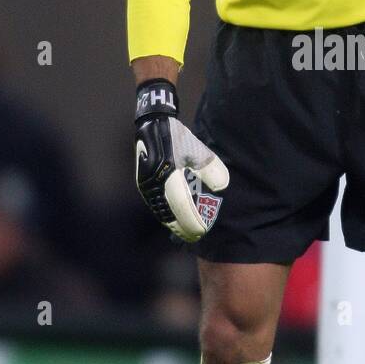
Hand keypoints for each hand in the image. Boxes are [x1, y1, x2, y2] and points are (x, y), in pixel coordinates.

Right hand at [134, 80, 228, 240]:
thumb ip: (212, 170)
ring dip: (175, 224)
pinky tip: (175, 220)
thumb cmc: (180, 139)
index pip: (182, 207)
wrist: (153, 127)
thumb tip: (220, 189)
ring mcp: (147, 186)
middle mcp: (155, 183)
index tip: (203, 230)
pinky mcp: (144, 185)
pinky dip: (167, 215)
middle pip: (171, 215)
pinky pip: (156, 205)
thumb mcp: (200, 151)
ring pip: (162, 212)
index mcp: (169, 175)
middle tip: (198, 236)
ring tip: (188, 231)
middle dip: (185, 228)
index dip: (193, 222)